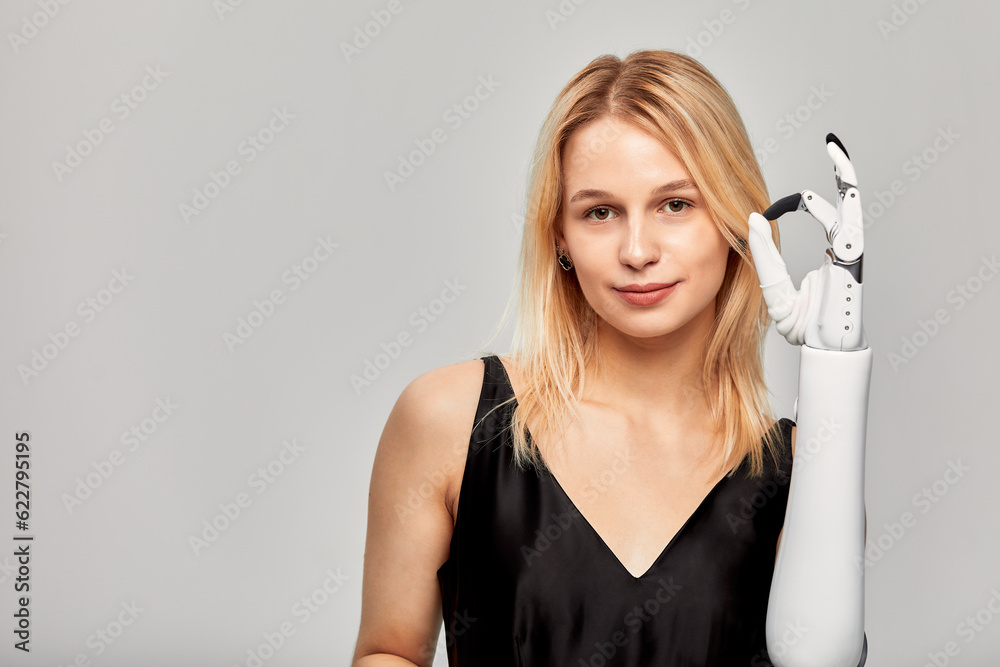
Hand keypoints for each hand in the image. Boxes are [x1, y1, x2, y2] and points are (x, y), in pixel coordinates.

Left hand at [747, 133, 867, 351]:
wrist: (819, 349)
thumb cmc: (803, 325)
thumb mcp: (773, 287)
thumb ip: (764, 256)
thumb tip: (752, 219)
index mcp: (831, 254)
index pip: (822, 215)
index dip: (800, 202)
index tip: (777, 202)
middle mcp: (844, 250)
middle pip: (844, 202)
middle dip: (842, 172)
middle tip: (833, 143)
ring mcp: (851, 255)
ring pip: (850, 207)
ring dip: (846, 177)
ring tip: (836, 151)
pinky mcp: (852, 262)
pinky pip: (848, 226)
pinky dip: (844, 202)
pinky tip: (837, 179)